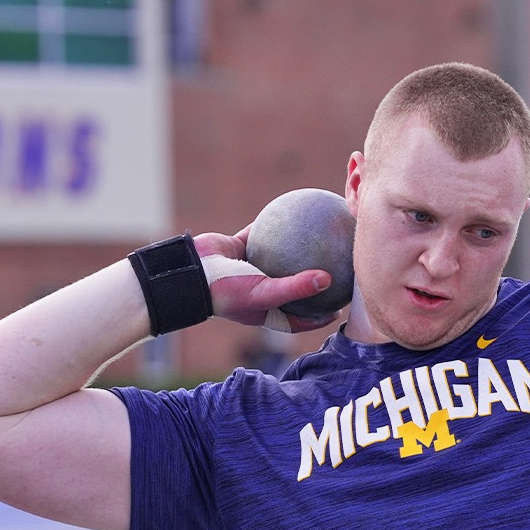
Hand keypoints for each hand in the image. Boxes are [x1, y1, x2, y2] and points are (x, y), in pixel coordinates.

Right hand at [194, 228, 337, 332]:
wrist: (189, 272)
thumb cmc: (226, 292)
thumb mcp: (265, 293)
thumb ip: (296, 287)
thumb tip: (329, 279)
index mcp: (267, 310)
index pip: (301, 317)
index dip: (320, 314)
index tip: (340, 308)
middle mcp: (260, 291)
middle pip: (294, 285)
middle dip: (313, 278)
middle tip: (337, 269)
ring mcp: (249, 270)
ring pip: (279, 258)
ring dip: (296, 248)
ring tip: (319, 236)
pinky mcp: (239, 248)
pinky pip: (262, 235)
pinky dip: (274, 226)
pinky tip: (293, 212)